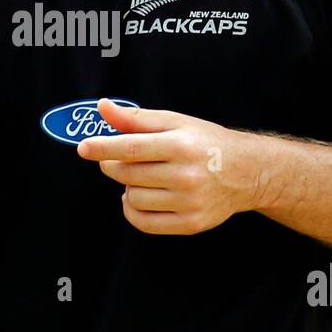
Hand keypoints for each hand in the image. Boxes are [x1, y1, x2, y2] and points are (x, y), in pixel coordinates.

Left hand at [76, 98, 270, 234]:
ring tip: (142, 177)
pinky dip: (132, 211)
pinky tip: (139, 198)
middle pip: (128, 174)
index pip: (131, 148)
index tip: (84, 148)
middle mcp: (187, 175)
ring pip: (133, 199)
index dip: (103, 148)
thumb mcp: (175, 122)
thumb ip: (136, 118)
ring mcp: (190, 202)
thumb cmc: (206, 142)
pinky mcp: (191, 224)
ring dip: (127, 188)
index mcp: (181, 145)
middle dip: (114, 165)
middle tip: (120, 159)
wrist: (247, 172)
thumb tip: (102, 107)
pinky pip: (144, 223)